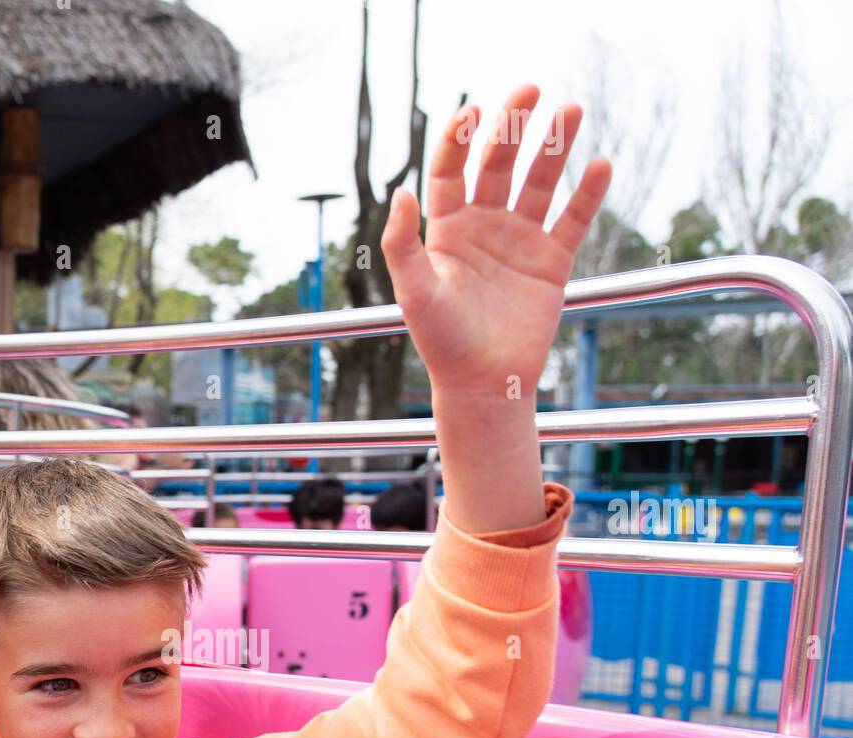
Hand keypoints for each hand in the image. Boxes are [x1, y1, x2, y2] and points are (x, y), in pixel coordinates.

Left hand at [381, 84, 610, 401]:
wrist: (482, 384)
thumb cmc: (441, 342)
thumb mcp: (414, 292)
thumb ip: (401, 244)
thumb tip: (401, 192)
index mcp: (447, 230)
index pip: (452, 171)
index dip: (460, 139)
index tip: (472, 111)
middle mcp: (484, 227)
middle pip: (499, 165)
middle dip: (513, 126)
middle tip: (530, 89)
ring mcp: (520, 242)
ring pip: (539, 183)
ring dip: (554, 147)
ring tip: (570, 112)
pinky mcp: (551, 263)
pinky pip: (573, 221)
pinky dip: (587, 195)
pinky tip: (600, 165)